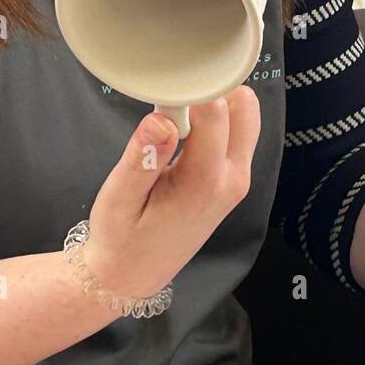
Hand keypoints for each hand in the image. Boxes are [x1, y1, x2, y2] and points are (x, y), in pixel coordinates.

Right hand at [85, 87, 261, 299]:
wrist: (132, 275)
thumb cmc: (121, 237)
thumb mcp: (119, 198)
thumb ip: (142, 158)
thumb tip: (162, 119)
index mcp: (204, 183)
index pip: (216, 112)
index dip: (191, 89)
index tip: (165, 88)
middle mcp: (231, 179)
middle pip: (244, 108)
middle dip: (212, 89)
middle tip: (173, 96)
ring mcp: (237, 181)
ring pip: (246, 117)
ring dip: (216, 103)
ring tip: (176, 113)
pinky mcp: (233, 181)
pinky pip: (239, 134)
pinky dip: (218, 118)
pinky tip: (185, 127)